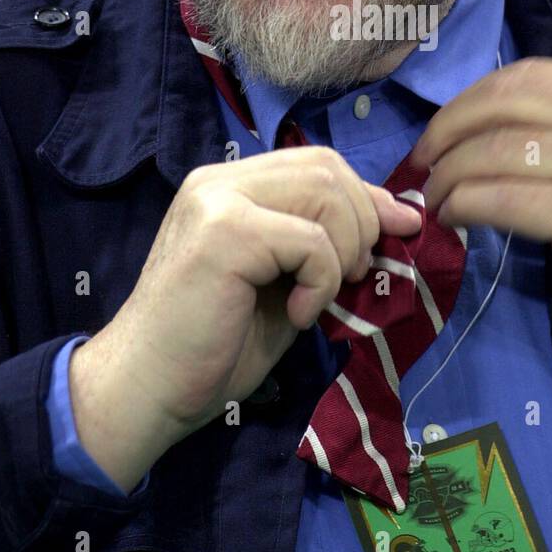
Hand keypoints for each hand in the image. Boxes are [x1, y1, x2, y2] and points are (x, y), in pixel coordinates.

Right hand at [77, 146, 421, 448]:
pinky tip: (296, 315)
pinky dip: (322, 282)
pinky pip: (311, 241)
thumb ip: (328, 243)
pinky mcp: (227, 232)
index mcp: (229, 186)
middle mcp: (219, 180)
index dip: (365, 195)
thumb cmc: (213, 346)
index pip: (317, 162)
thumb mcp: (286, 283)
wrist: (149, 389)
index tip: (396, 233)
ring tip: (320, 297)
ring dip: (344, 251)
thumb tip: (402, 215)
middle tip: (354, 277)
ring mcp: (219, 201)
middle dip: (362, 221)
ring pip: (325, 194)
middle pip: (326, 167)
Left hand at [410, 58, 551, 334]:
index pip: (522, 75)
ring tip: (434, 200)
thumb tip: (503, 139)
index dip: (468, 99)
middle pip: (495, 105)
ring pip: (489, 151)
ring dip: (445, 176)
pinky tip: (455, 219)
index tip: (444, 129)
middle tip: (421, 163)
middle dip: (443, 132)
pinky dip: (464, 205)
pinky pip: (501, 199)